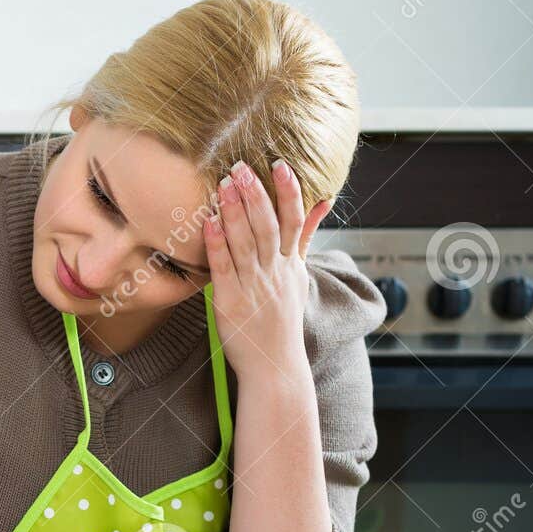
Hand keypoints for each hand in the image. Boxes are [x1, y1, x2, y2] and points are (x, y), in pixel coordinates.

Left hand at [203, 160, 329, 378]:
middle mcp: (274, 273)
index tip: (280, 165)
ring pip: (246, 244)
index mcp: (291, 265)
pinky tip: (209, 222)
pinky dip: (217, 245)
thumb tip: (324, 201)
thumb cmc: (282, 319)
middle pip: (268, 228)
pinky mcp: (231, 303)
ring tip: (224, 184)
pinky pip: (224, 269)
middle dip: (256, 195)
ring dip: (235, 212)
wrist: (274, 366)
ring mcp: (253, 288)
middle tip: (241, 167)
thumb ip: (307, 237)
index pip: (294, 222)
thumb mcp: (299, 276)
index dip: (288, 192)